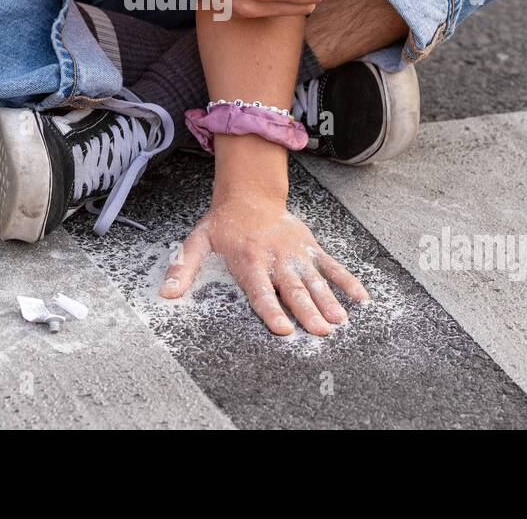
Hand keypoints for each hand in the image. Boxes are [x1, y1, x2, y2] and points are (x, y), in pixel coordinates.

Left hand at [160, 194, 369, 336]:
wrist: (250, 195)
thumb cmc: (224, 225)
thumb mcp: (197, 241)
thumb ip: (184, 266)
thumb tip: (167, 292)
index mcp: (249, 259)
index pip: (260, 290)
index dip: (271, 309)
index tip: (283, 328)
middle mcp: (275, 257)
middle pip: (292, 288)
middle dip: (307, 310)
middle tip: (320, 331)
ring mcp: (295, 252)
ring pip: (314, 280)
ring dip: (328, 300)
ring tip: (339, 320)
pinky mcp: (309, 247)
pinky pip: (330, 264)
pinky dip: (346, 280)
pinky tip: (360, 297)